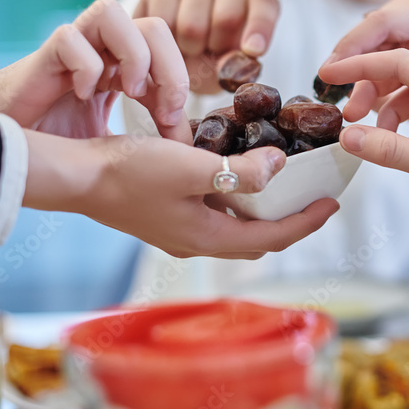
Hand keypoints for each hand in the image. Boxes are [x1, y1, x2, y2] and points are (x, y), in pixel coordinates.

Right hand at [0, 0, 191, 142]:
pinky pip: (69, 37)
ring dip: (132, 54)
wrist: (5, 146)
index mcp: (122, 63)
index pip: (169, 48)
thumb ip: (150, 137)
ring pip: (112, 11)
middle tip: (163, 108)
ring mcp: (72, 47)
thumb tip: (190, 147)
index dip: (180, 82)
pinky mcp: (42, 56)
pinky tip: (83, 96)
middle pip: (153, 24)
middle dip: (169, 67)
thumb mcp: (117, 142)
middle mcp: (100, 48)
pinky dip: (85, 66)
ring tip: (128, 92)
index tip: (172, 123)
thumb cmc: (59, 143)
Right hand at [23, 131, 338, 258]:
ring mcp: (181, 232)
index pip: (273, 238)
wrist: (75, 177)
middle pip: (259, 238)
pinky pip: (216, 213)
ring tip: (286, 181)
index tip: (332, 203)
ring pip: (237, 226)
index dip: (307, 222)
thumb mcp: (189, 166)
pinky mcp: (167, 216)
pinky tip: (238, 171)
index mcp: (208, 238)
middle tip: (314, 193)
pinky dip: (237, 198)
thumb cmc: (127, 173)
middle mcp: (197, 242)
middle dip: (291, 219)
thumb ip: (237, 172)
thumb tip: (279, 168)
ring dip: (264, 208)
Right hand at [133, 0, 279, 93]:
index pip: (265, 5)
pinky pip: (163, 18)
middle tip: (208, 53)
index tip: (254, 50)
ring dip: (187, 48)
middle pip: (226, 19)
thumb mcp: (233, 68)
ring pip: (192, 24)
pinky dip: (164, 40)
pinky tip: (169, 38)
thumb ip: (235, 67)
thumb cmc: (215, 56)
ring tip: (189, 46)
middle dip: (214, 48)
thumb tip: (227, 67)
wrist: (179, 44)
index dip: (260, 27)